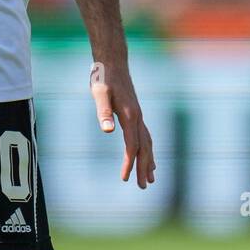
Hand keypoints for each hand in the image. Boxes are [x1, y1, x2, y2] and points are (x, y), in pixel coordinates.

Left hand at [90, 61, 155, 187]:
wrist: (113, 63)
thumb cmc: (103, 78)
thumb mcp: (99, 93)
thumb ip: (103, 111)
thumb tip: (107, 130)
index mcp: (130, 116)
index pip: (132, 146)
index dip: (129, 163)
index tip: (125, 178)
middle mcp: (138, 117)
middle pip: (144, 148)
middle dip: (145, 168)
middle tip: (144, 186)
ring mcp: (139, 116)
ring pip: (148, 143)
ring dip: (150, 161)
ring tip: (151, 178)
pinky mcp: (136, 113)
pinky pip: (145, 136)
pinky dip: (147, 149)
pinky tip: (147, 157)